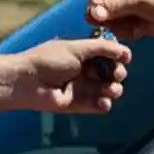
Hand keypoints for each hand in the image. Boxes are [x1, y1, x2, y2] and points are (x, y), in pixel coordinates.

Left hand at [14, 37, 131, 113]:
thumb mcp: (76, 48)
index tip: (125, 58)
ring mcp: (82, 87)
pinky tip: (103, 102)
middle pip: (110, 71)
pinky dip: (104, 104)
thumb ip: (102, 48)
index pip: (107, 53)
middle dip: (117, 72)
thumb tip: (125, 51)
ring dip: (113, 89)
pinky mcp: (78, 104)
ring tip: (111, 89)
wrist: (27, 82)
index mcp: (82, 52)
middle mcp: (84, 69)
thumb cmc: (49, 60)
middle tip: (117, 74)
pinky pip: (98, 105)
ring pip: (107, 89)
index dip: (117, 56)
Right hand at [86, 0, 153, 39]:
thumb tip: (93, 13)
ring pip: (108, 24)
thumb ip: (116, 8)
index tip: (97, 20)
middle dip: (107, 21)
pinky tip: (140, 31)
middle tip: (119, 26)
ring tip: (136, 27)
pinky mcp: (131, 25)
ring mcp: (125, 12)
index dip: (95, 8)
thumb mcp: (140, 2)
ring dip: (118, 29)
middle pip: (99, 11)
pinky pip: (119, 32)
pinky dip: (127, 34)